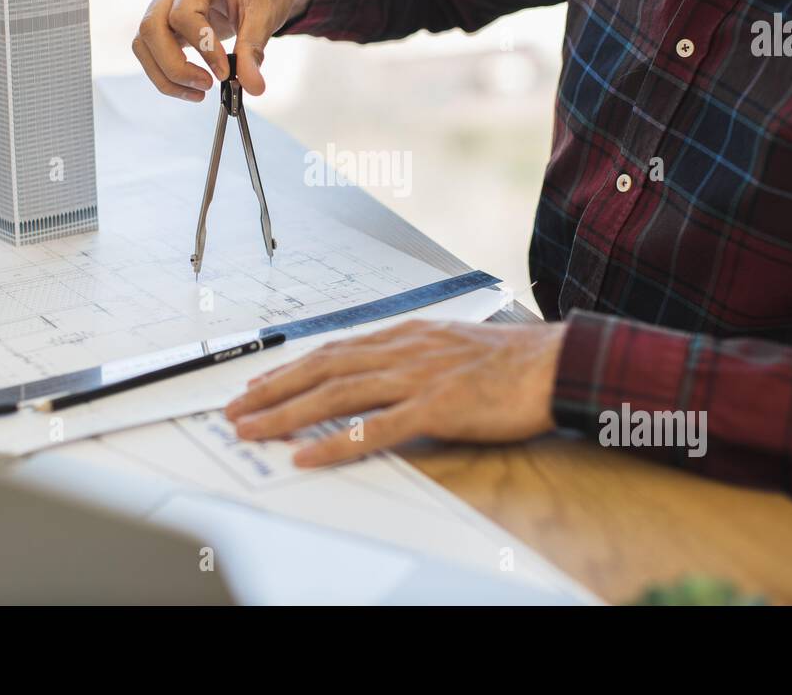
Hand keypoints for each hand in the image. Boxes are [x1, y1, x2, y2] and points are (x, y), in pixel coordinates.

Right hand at [131, 0, 319, 99]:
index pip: (184, 13)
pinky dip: (166, 70)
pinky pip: (152, 45)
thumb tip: (252, 88)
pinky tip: (192, 83)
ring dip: (165, 73)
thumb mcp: (267, 16)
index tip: (225, 73)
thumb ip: (254, 51)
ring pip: (144, 39)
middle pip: (151, 26)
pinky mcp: (166, 14)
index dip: (202, 48)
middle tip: (206, 86)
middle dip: (173, 65)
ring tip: (199, 91)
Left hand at [224, 320, 564, 467]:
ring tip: (252, 430)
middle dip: (272, 390)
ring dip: (287, 414)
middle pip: (322, 368)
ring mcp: (417, 377)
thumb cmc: (512, 361)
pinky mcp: (435, 408)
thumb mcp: (454, 346)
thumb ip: (417, 359)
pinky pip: (374, 429)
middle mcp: (403, 350)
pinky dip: (334, 442)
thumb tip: (386, 376)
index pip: (335, 350)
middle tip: (235, 410)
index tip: (260, 383)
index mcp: (407, 335)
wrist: (557, 362)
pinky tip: (306, 455)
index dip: (292, 369)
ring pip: (336, 394)